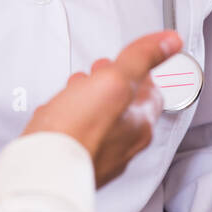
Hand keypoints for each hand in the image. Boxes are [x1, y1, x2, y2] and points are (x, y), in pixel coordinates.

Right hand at [22, 30, 180, 186]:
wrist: (41, 170)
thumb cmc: (76, 132)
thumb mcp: (114, 82)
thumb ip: (141, 59)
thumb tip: (170, 42)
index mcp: (140, 125)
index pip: (152, 92)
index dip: (140, 70)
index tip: (130, 58)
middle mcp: (124, 145)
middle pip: (126, 107)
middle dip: (114, 84)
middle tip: (104, 70)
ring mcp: (99, 155)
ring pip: (102, 121)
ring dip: (92, 99)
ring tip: (80, 86)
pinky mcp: (76, 161)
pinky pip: (80, 134)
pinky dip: (74, 118)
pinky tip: (61, 113)